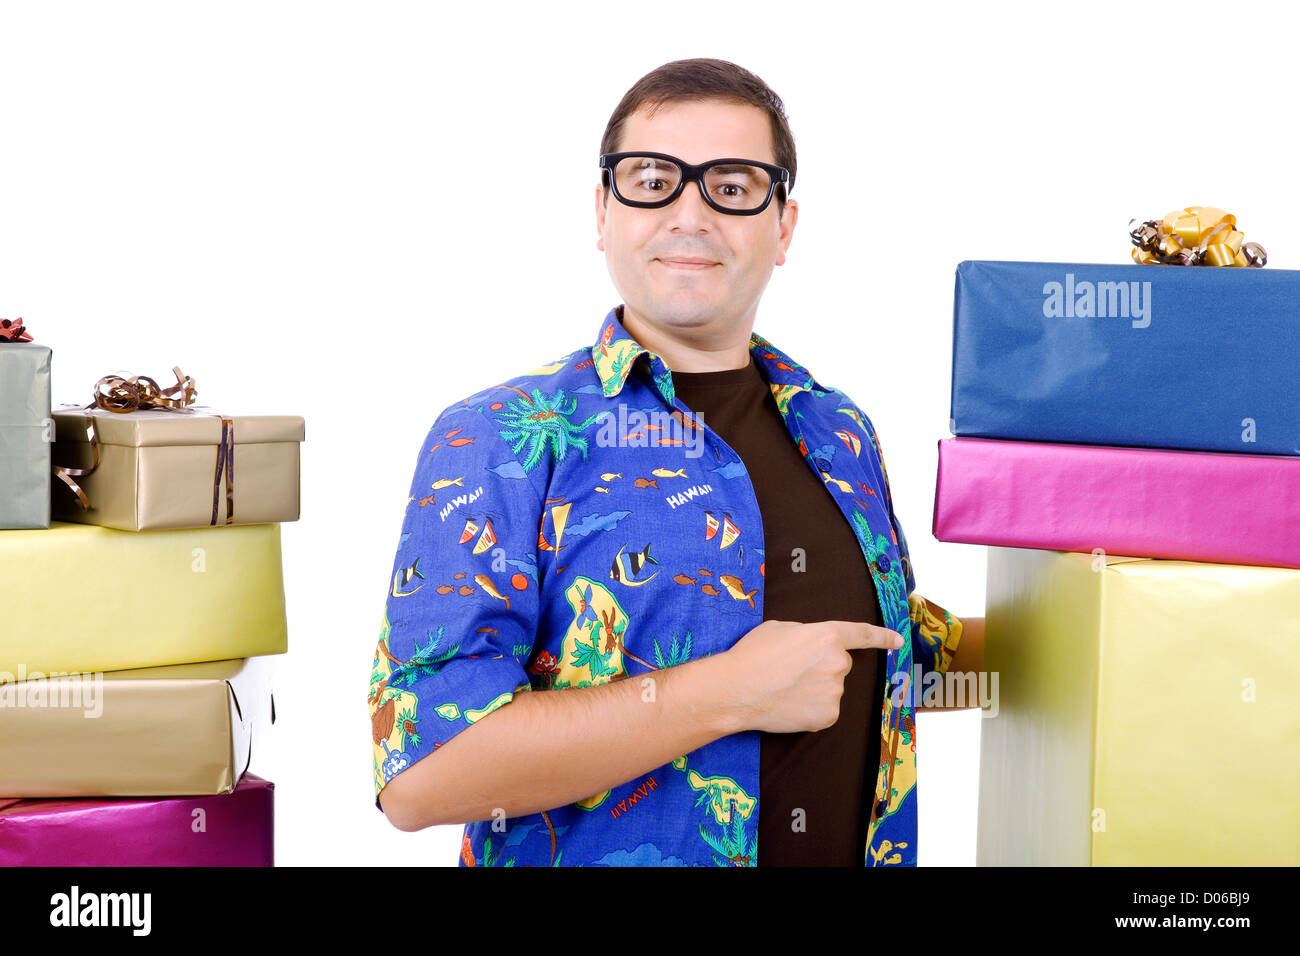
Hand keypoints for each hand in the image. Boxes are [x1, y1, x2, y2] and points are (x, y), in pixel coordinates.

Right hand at [718, 619, 902, 733]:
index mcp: (828, 636)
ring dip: (815, 688)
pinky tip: (790, 704)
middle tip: (793, 670)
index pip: (863, 634)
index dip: (883, 636)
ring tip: (785, 688)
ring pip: (831, 688)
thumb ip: (806, 633)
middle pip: (840, 664)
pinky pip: (825, 709)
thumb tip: (812, 645)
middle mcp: (838, 663)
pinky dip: (811, 708)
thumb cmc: (752, 655)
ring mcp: (835, 692)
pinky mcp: (828, 716)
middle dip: (823, 666)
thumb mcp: (780, 628)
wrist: (736, 690)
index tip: (897, 640)